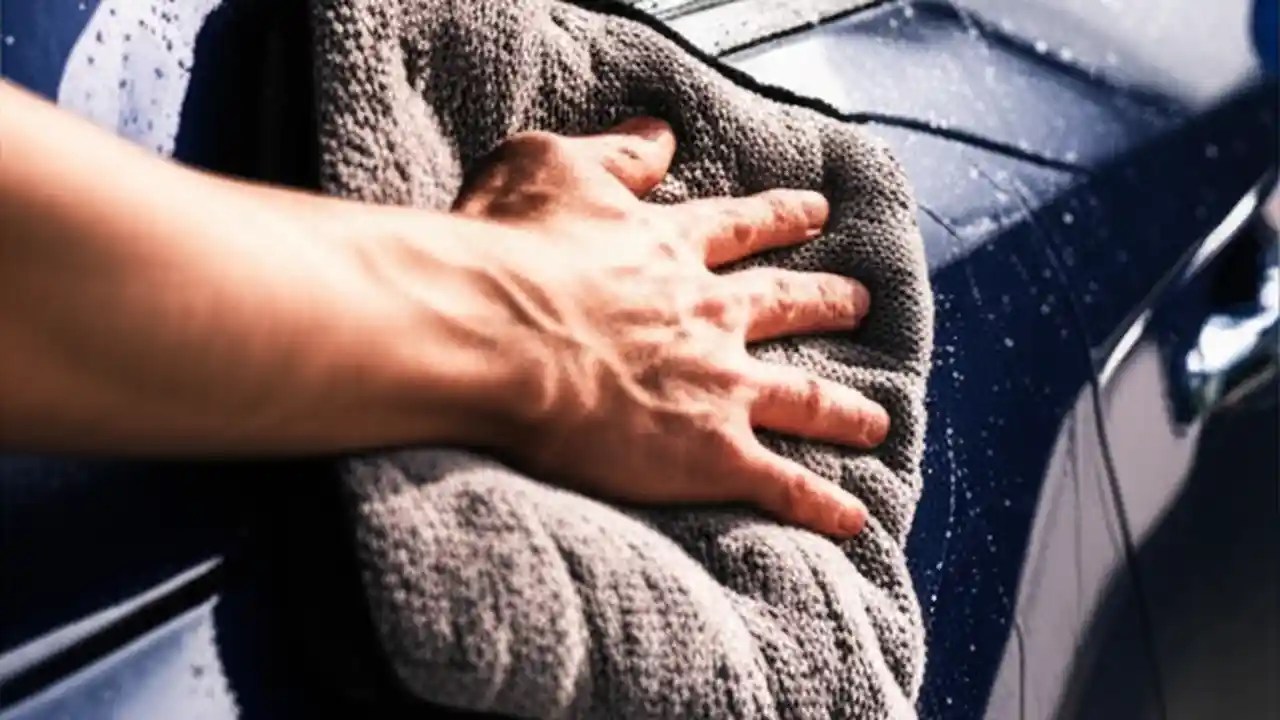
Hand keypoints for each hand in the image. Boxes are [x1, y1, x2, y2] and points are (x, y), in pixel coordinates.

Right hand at [460, 118, 887, 536]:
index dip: (781, 217)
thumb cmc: (512, 251)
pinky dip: (819, 504)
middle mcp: (711, 314)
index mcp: (672, 248)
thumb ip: (615, 153)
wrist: (499, 337)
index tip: (816, 212)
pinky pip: (781, 484)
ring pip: (804, 398)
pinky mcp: (711, 455)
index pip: (741, 227)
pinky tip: (851, 520)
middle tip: (861, 304)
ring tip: (876, 421)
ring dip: (843, 412)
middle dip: (828, 302)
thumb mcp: (552, 166)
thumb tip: (661, 135)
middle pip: (787, 304)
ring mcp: (720, 387)